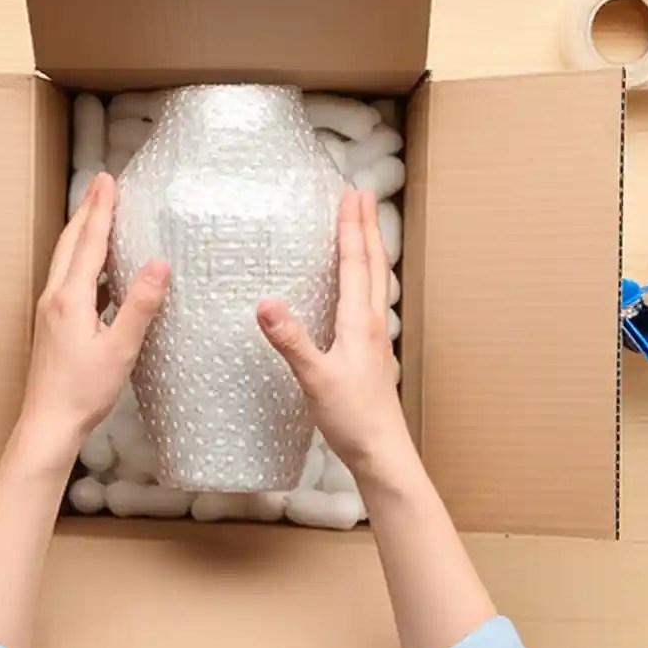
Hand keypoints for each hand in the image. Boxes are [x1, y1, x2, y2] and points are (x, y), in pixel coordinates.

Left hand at [20, 172, 169, 456]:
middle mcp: (54, 298)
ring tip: (101, 217)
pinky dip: (84, 263)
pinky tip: (100, 272)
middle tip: (103, 186)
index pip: (89, 242)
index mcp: (70, 298)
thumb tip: (159, 264)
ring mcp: (50, 312)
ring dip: (84, 235)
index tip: (108, 180)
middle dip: (88, 212)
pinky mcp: (52, 326)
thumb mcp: (121, 348)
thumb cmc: (83, 392)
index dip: (101, 210)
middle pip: (71, 244)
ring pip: (67, 261)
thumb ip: (140, 304)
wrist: (47, 425)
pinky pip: (69, 282)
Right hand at [257, 189, 412, 479]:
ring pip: (374, 281)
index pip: (355, 263)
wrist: (381, 452)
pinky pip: (368, 302)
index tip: (351, 195)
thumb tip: (266, 303)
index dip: (351, 228)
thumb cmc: (352, 418)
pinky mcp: (371, 353)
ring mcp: (375, 338)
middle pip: (371, 264)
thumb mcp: (315, 378)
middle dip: (365, 227)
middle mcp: (371, 323)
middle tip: (361, 195)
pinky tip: (357, 288)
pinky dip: (364, 279)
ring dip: (369, 249)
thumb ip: (291, 340)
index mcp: (359, 322)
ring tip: (364, 227)